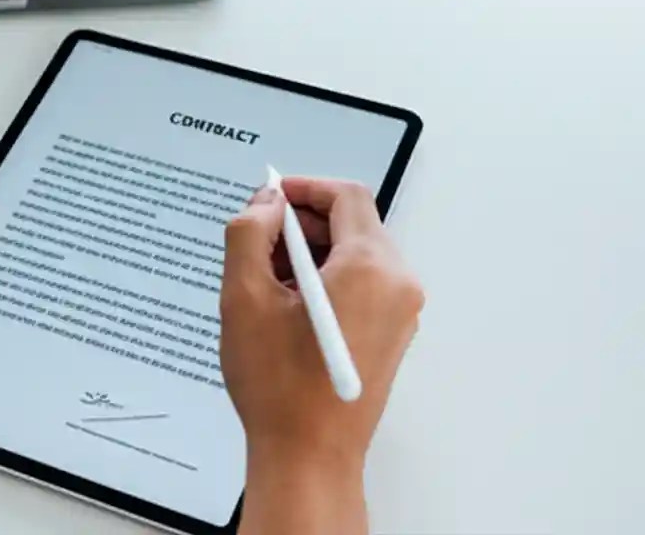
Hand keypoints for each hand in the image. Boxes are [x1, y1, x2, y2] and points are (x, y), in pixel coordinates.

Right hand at [220, 178, 423, 534]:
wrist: (309, 456)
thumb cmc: (280, 389)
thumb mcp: (245, 298)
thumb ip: (249, 234)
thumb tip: (264, 204)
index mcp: (369, 268)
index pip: (346, 196)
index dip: (303, 188)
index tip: (269, 198)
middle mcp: (396, 285)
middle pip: (353, 224)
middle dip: (301, 226)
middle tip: (257, 245)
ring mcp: (400, 313)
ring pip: (355, 255)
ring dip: (310, 255)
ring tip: (266, 284)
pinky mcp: (391, 334)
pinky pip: (362, 285)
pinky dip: (326, 281)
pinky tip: (286, 309)